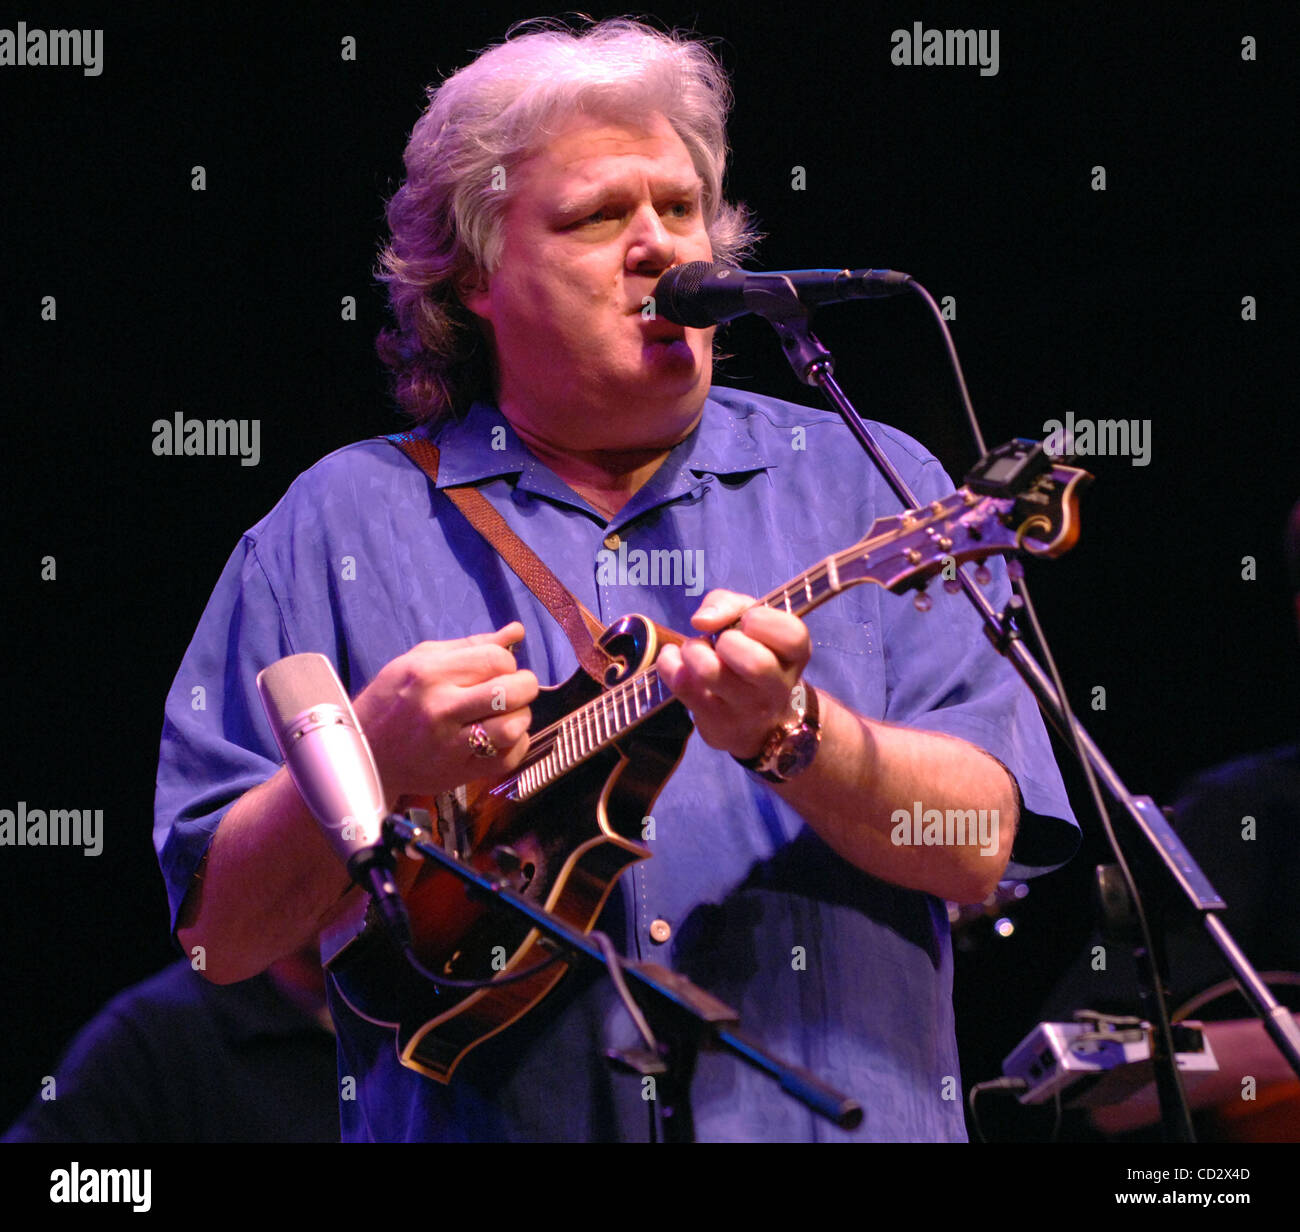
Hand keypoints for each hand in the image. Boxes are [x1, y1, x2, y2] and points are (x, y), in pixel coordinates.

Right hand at [351, 622, 537, 804]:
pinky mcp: (459, 774)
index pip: (497, 659)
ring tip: (507, 714)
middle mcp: (441, 709)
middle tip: (515, 688)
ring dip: (520, 717)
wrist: (365, 753)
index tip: (498, 670)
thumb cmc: (391, 700)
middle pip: (512, 692)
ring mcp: (450, 745)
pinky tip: (500, 737)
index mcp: (430, 674)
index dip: (508, 662)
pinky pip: (508, 758)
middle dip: (525, 686)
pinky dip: (514, 745)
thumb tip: (516, 631)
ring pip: (513, 727)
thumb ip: (471, 645)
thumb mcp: (419, 660)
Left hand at [656, 590, 810, 759]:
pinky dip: (669, 663)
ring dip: (693, 650)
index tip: (747, 621)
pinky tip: (676, 660)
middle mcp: (777, 687)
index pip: (792, 635)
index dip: (763, 621)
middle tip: (720, 641)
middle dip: (727, 640)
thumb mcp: (751, 621)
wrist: (756, 724)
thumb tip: (701, 620)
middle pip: (755, 663)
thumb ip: (729, 604)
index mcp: (794, 655)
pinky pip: (682, 685)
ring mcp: (747, 710)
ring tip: (696, 651)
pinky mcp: (716, 723)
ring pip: (710, 673)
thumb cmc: (751, 655)